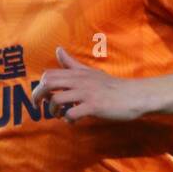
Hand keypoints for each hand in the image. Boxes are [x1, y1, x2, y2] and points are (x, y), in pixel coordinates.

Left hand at [31, 47, 150, 122]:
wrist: (133, 95)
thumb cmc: (111, 86)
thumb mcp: (90, 72)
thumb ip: (72, 64)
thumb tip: (58, 50)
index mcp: (77, 73)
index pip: (49, 74)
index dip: (40, 86)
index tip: (42, 97)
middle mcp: (79, 81)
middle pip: (48, 84)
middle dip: (39, 97)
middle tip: (40, 107)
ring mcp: (86, 94)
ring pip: (56, 100)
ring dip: (53, 111)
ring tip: (60, 115)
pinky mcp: (93, 106)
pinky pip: (71, 114)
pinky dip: (68, 120)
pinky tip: (73, 121)